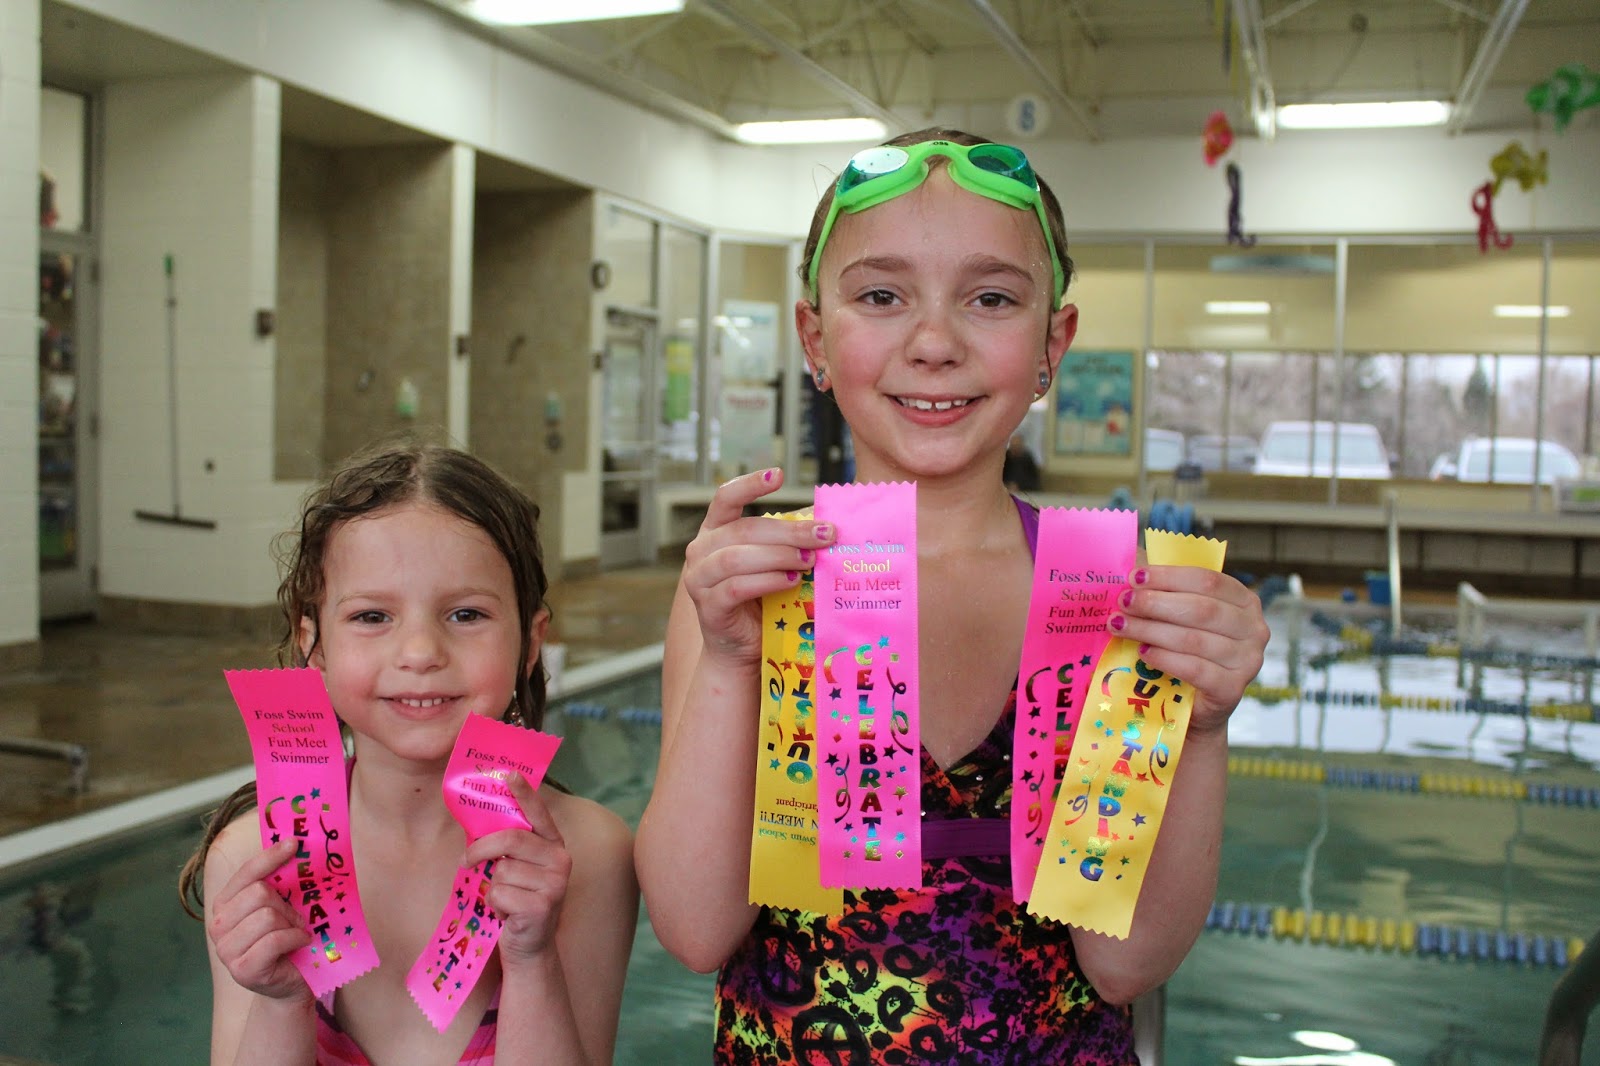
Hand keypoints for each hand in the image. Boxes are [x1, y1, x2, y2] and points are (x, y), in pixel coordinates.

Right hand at [209, 838, 311, 1001]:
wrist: (291, 980)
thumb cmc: (287, 938)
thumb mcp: (281, 905)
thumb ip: (278, 881)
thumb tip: (294, 843)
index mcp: (225, 904)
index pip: (246, 873)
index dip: (270, 856)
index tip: (294, 843)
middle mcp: (218, 925)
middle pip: (259, 893)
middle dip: (285, 905)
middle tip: (295, 919)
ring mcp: (226, 950)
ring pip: (267, 916)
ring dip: (291, 924)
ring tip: (296, 933)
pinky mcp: (242, 970)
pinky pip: (274, 941)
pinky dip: (294, 939)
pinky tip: (300, 943)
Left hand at [466, 774, 571, 963]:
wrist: (529, 947)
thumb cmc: (518, 901)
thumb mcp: (516, 868)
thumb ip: (507, 845)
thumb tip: (478, 816)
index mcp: (554, 845)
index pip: (538, 812)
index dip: (524, 792)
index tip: (507, 774)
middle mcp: (560, 860)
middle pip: (511, 839)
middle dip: (481, 849)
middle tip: (466, 860)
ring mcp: (555, 883)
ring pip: (502, 870)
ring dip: (493, 887)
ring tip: (506, 899)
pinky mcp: (543, 906)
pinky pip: (500, 894)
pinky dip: (495, 905)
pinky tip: (508, 914)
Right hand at [682, 468, 832, 668]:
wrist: (740, 649)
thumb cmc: (760, 600)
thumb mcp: (773, 564)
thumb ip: (788, 543)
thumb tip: (827, 526)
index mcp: (715, 531)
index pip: (726, 497)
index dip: (750, 484)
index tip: (779, 475)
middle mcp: (701, 550)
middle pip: (744, 530)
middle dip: (789, 531)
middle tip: (826, 534)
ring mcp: (699, 580)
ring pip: (737, 558)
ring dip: (779, 556)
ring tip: (810, 560)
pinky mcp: (708, 608)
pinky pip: (736, 588)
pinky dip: (766, 582)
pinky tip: (790, 582)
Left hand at [1107, 566, 1268, 734]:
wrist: (1193, 705)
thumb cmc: (1184, 650)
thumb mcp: (1179, 615)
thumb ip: (1163, 590)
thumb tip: (1131, 562)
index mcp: (1244, 601)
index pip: (1208, 580)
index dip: (1169, 576)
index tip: (1133, 577)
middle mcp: (1254, 628)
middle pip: (1201, 608)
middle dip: (1156, 603)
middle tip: (1122, 602)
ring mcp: (1247, 661)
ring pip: (1195, 639)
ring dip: (1152, 630)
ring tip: (1120, 625)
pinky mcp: (1233, 689)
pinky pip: (1195, 669)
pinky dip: (1165, 659)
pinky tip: (1143, 653)